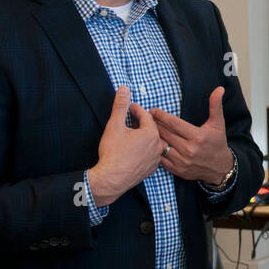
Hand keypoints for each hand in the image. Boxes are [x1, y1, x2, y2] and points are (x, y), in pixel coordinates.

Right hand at [89, 86, 163, 205]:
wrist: (111, 179)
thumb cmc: (112, 152)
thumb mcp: (114, 125)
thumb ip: (120, 106)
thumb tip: (124, 89)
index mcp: (151, 133)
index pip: (146, 116)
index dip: (136, 110)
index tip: (130, 107)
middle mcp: (157, 146)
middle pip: (151, 128)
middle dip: (141, 122)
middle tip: (131, 119)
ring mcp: (155, 159)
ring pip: (153, 142)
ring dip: (144, 136)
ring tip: (133, 134)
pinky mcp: (151, 169)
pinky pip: (151, 154)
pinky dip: (145, 149)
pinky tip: (136, 149)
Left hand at [150, 86, 234, 184]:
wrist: (220, 168)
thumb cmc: (217, 143)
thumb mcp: (218, 123)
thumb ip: (215, 105)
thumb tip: (219, 89)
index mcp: (198, 136)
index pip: (174, 123)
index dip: (161, 116)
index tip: (153, 110)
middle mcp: (189, 149)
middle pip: (165, 133)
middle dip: (154, 124)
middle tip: (144, 117)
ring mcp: (183, 161)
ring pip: (161, 145)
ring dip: (152, 137)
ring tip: (144, 129)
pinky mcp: (178, 170)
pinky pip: (161, 159)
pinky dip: (155, 150)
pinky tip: (150, 144)